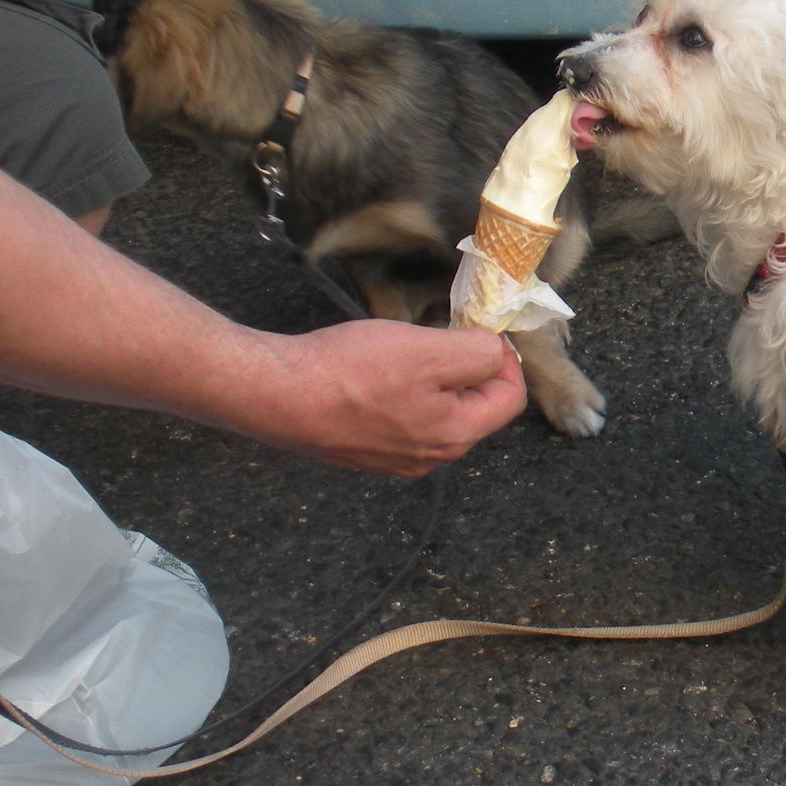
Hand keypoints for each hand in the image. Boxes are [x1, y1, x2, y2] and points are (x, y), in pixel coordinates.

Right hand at [242, 321, 526, 476]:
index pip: (509, 398)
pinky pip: (400, 416)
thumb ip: (476, 353)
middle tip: (438, 334)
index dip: (504, 358)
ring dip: (431, 377)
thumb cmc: (349, 372)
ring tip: (402, 351)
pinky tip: (373, 371)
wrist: (275, 394)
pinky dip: (399, 390)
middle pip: (474, 406)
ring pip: (436, 410)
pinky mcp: (363, 449)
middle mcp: (429, 457)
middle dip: (464, 367)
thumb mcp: (428, 350)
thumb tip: (496, 352)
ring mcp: (394, 457)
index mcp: (454, 436)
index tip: (481, 329)